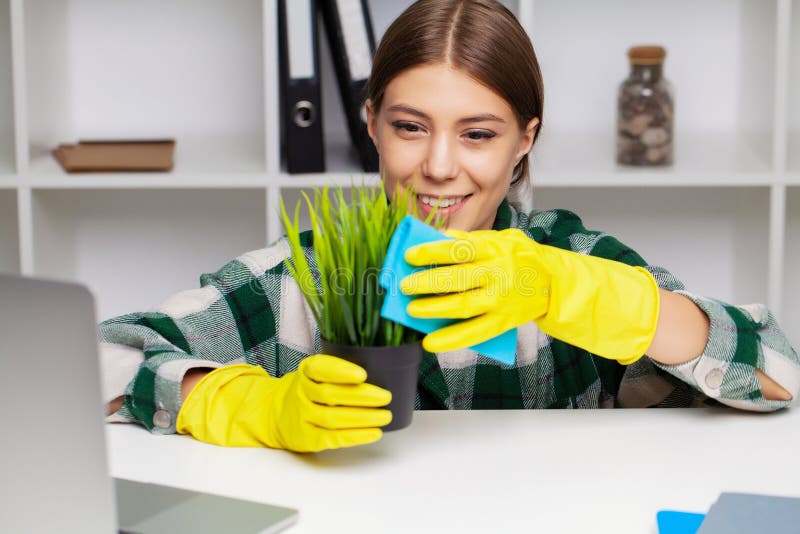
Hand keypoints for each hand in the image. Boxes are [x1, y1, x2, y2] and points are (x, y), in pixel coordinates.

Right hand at [176, 354, 391, 451]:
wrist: (275, 414)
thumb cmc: (308, 390)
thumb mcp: (315, 373)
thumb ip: (339, 369)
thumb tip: (383, 365)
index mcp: (306, 371)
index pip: (319, 368)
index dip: (341, 371)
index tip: (362, 373)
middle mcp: (301, 393)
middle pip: (330, 395)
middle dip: (361, 396)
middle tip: (385, 396)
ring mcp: (302, 416)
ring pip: (332, 417)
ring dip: (363, 418)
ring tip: (385, 415)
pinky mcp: (307, 438)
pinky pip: (332, 438)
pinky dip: (355, 436)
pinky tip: (374, 432)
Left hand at [400, 228, 659, 364]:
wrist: (554, 282)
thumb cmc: (520, 257)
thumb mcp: (500, 239)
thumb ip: (470, 240)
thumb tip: (437, 238)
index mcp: (494, 249)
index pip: (458, 249)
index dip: (432, 252)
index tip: (410, 256)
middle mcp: (497, 274)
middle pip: (457, 279)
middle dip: (427, 283)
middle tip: (404, 286)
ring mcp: (500, 300)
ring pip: (462, 306)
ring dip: (433, 309)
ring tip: (412, 310)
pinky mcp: (502, 322)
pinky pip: (473, 333)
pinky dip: (450, 339)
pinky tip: (430, 342)